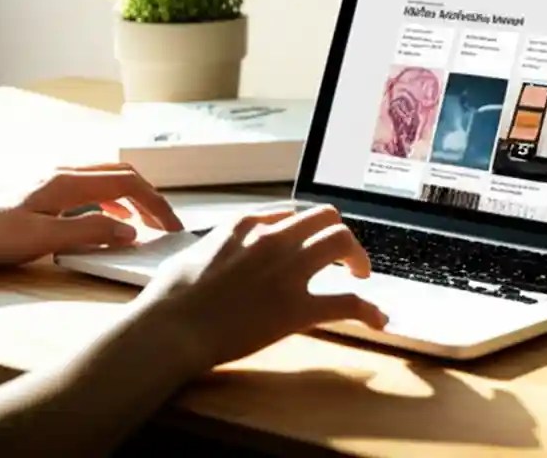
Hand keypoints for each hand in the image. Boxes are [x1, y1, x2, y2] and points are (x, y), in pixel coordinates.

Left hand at [0, 163, 183, 266]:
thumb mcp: (45, 238)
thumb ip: (90, 233)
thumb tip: (131, 232)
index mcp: (68, 182)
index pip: (127, 184)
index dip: (155, 204)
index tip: (172, 226)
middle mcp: (65, 174)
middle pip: (121, 176)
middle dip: (150, 198)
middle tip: (167, 224)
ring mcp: (54, 182)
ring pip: (107, 181)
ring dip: (132, 200)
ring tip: (147, 224)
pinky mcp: (46, 193)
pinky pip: (92, 191)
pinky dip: (113, 204)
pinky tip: (112, 222)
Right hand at [140, 204, 388, 367]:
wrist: (170, 329)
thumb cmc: (168, 298)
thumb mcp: (191, 253)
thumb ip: (217, 245)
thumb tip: (222, 247)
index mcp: (244, 225)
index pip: (289, 215)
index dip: (305, 231)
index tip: (308, 245)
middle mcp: (272, 239)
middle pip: (325, 217)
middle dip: (339, 234)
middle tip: (343, 258)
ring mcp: (288, 271)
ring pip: (342, 241)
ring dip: (358, 257)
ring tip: (360, 276)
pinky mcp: (298, 308)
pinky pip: (347, 301)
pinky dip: (369, 309)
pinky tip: (378, 320)